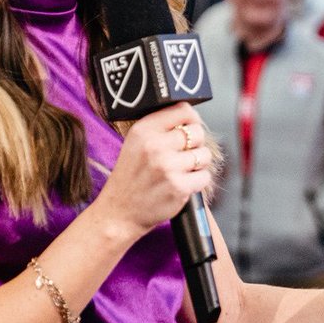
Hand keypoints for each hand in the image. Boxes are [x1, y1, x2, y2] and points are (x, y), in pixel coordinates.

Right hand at [94, 103, 213, 240]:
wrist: (119, 212)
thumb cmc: (131, 177)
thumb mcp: (135, 144)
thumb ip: (160, 128)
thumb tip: (191, 118)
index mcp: (144, 130)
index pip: (183, 110)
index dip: (192, 119)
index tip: (190, 127)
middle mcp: (155, 146)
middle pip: (198, 132)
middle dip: (196, 144)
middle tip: (184, 154)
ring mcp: (168, 167)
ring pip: (204, 155)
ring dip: (198, 163)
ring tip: (182, 170)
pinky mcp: (179, 187)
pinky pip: (204, 176)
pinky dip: (198, 181)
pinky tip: (183, 183)